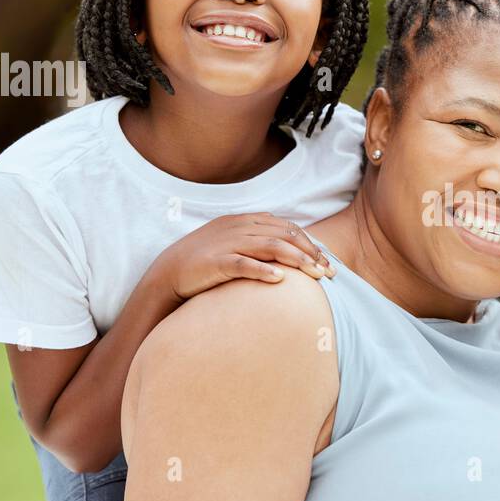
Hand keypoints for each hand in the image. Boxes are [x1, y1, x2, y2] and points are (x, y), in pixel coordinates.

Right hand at [154, 213, 333, 301]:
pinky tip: (280, 280)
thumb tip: (291, 250)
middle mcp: (240, 228)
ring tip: (315, 274)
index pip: (287, 227)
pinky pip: (243, 264)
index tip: (327, 262)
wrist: (170, 271)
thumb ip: (261, 242)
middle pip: (285, 236)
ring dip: (297, 260)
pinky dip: (263, 271)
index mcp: (246, 221)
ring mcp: (228, 243)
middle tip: (329, 273)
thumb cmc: (208, 261)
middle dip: (311, 253)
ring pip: (270, 247)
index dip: (310, 243)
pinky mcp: (216, 262)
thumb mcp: (236, 244)